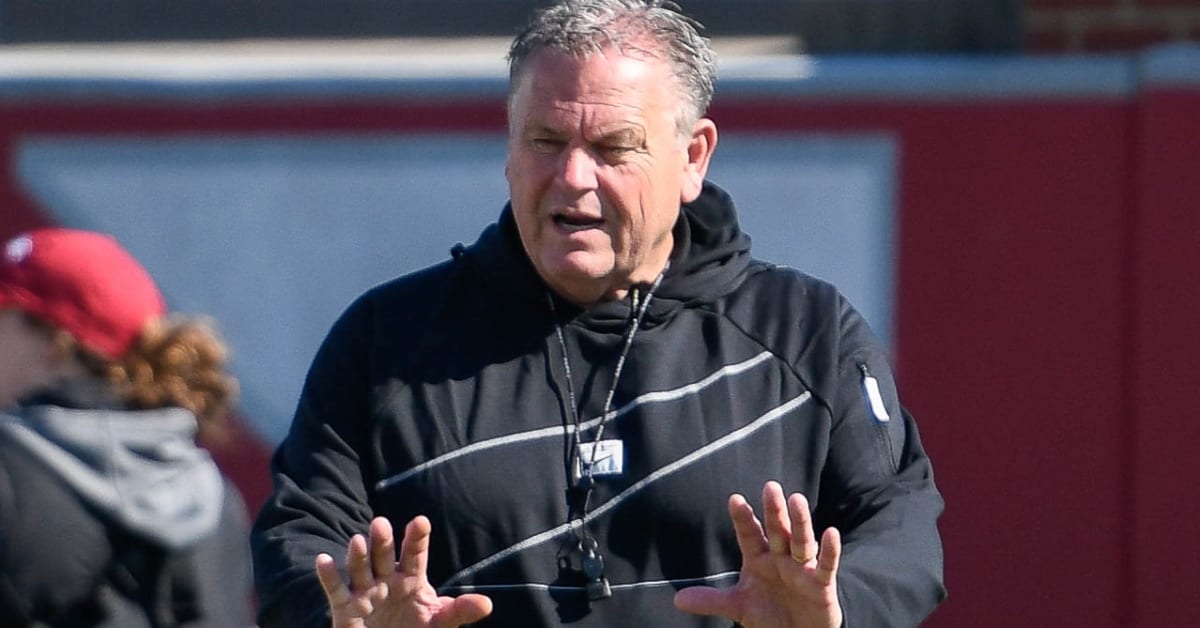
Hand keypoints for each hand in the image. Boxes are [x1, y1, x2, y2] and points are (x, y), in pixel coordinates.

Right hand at [316, 516, 492, 627]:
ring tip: (357, 540)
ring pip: (360, 568)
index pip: (415, 555)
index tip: (421, 522)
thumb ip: (458, 612)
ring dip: (358, 555)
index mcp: (411, 579)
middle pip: (384, 555)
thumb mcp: (438, 622)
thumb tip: (487, 604)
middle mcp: (387, 579)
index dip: (416, 538)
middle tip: (380, 523)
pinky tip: (322, 560)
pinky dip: (327, 575)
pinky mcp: (344, 608)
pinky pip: (335, 589)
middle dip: (382, 540)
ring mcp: (365, 591)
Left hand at [674, 481, 842, 627]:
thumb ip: (712, 600)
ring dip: (800, 521)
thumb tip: (678, 600)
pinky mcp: (822, 584)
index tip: (734, 499)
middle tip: (770, 486)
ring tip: (796, 498)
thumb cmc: (770, 613)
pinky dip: (830, 550)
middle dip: (774, 511)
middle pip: (777, 530)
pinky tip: (830, 532)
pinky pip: (826, 564)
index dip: (743, 518)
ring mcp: (802, 568)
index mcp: (759, 558)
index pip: (749, 535)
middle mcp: (781, 557)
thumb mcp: (739, 607)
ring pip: (801, 541)